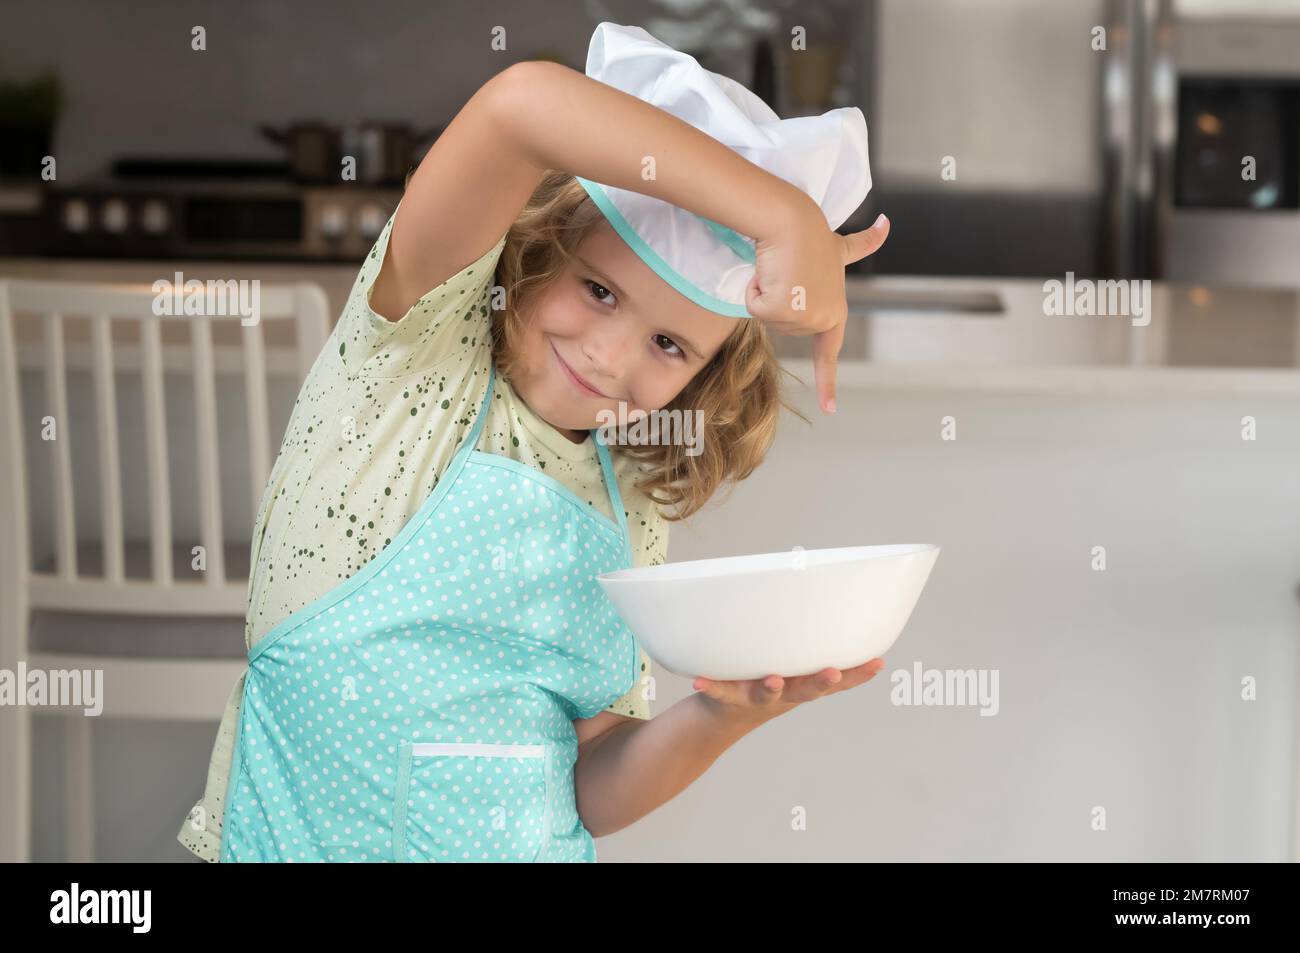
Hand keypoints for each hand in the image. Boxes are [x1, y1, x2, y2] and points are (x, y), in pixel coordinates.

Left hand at [693, 657, 886, 725]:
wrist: (723, 716)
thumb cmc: (765, 680)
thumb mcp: (790, 665)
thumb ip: (806, 642)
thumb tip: (830, 599)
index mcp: (802, 683)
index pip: (837, 681)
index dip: (858, 675)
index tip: (877, 663)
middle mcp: (785, 693)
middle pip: (807, 691)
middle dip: (821, 682)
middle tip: (832, 672)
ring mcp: (756, 696)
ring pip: (768, 693)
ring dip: (771, 687)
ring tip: (774, 679)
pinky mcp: (727, 696)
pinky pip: (719, 691)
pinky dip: (711, 685)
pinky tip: (699, 679)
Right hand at [745, 200, 889, 414]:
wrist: (793, 221)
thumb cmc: (812, 232)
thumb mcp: (839, 247)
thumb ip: (863, 245)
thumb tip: (888, 222)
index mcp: (836, 311)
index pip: (829, 352)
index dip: (827, 382)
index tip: (830, 410)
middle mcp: (824, 319)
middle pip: (782, 327)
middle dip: (775, 300)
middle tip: (789, 273)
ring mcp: (805, 318)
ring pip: (767, 318)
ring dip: (765, 291)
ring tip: (783, 268)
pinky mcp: (783, 312)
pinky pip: (754, 308)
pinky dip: (754, 289)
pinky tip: (771, 271)